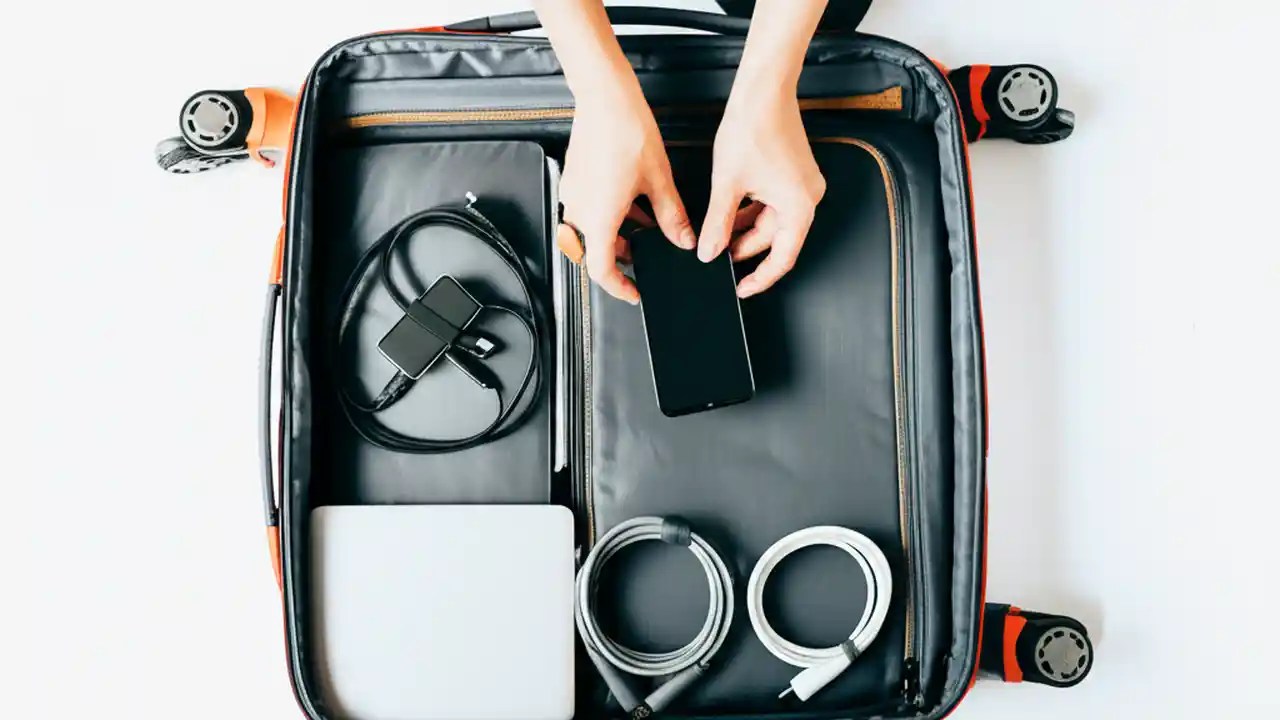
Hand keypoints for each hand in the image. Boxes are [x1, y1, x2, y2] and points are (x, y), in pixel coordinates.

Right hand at [560, 82, 694, 303]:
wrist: (604, 96)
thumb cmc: (625, 130)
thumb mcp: (659, 181)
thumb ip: (672, 217)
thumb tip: (684, 239)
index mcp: (599, 219)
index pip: (601, 271)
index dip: (619, 287)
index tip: (634, 290)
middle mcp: (579, 210)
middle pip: (597, 250)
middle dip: (623, 254)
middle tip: (648, 251)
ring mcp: (573, 193)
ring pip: (593, 229)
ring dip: (618, 232)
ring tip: (646, 221)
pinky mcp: (573, 179)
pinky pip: (589, 208)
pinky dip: (609, 213)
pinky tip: (631, 200)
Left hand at [698, 89, 825, 297]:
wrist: (764, 90)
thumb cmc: (751, 129)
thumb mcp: (727, 185)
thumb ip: (717, 224)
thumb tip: (708, 252)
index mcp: (799, 207)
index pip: (782, 258)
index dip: (760, 277)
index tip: (742, 288)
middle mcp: (808, 198)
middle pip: (777, 239)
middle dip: (746, 249)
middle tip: (718, 256)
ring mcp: (804, 185)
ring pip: (773, 220)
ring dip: (747, 229)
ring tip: (719, 235)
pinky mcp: (795, 173)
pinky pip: (775, 203)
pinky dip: (754, 210)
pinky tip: (731, 212)